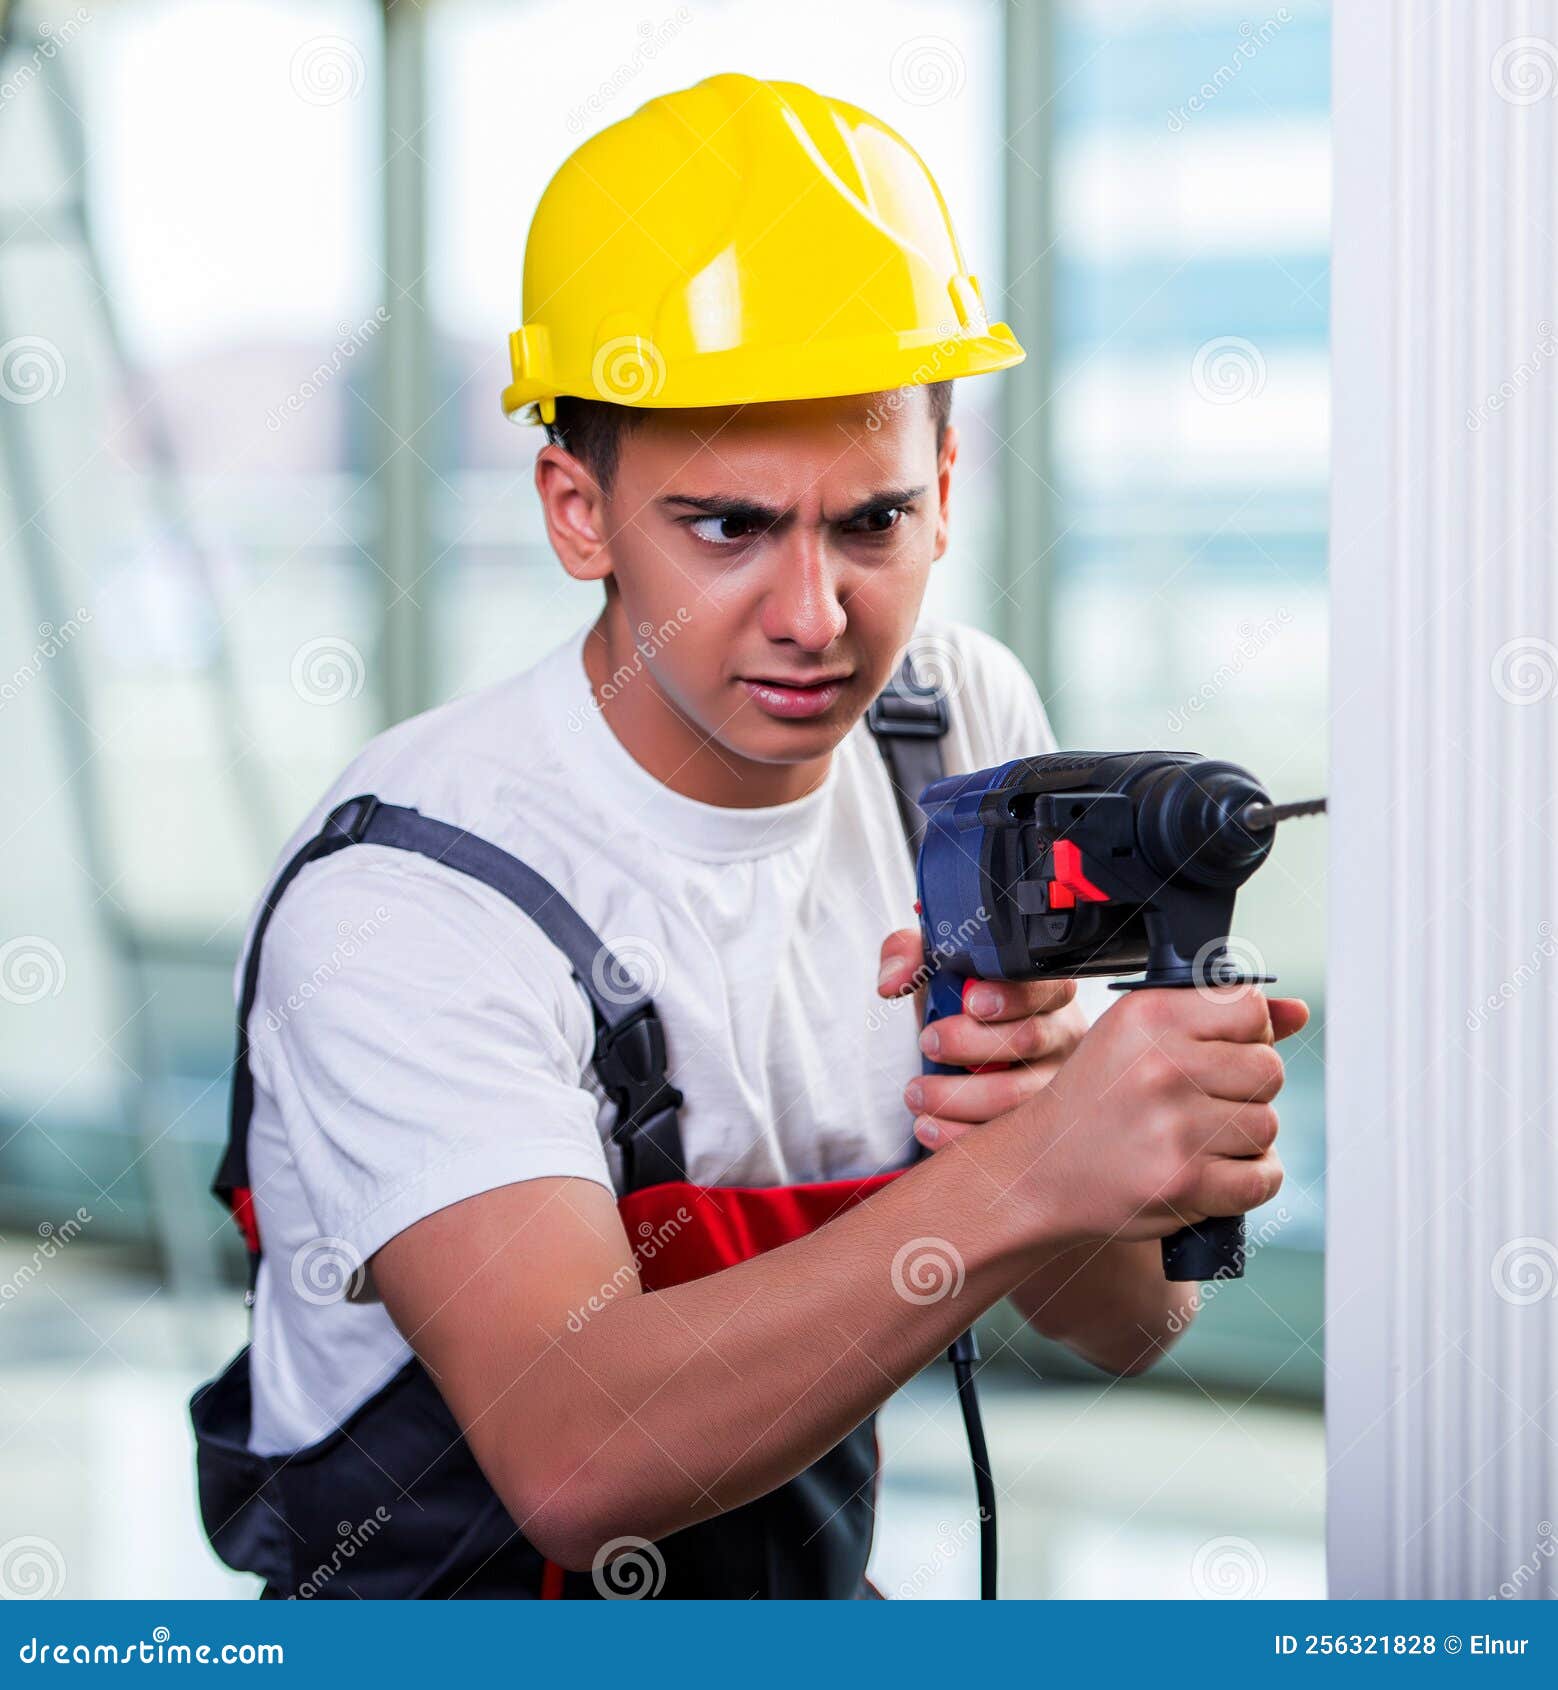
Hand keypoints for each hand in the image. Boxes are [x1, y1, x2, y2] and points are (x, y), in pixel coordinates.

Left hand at [876, 927, 1088, 1147]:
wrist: (961, 1043)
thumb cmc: (959, 1000)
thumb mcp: (933, 967)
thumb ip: (908, 954)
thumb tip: (891, 981)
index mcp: (1044, 989)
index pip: (1042, 988)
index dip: (1009, 997)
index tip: (968, 1003)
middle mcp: (1060, 1034)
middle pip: (1029, 1039)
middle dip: (970, 1044)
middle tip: (928, 1043)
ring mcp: (1054, 1082)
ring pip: (1017, 1096)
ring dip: (957, 1097)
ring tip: (915, 1093)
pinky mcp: (1037, 1124)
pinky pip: (1006, 1137)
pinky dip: (958, 1134)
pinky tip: (927, 1124)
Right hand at [988, 985, 1306, 1248]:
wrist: (1040, 1168)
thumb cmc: (1095, 1100)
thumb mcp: (1137, 1037)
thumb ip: (1218, 1018)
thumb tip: (1300, 1013)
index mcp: (1148, 1016)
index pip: (1250, 1009)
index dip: (1246, 1034)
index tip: (1216, 1053)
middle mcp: (1161, 1065)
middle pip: (1269, 1070)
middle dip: (1247, 1090)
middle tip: (1202, 1102)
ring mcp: (1174, 1126)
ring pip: (1268, 1125)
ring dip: (1243, 1139)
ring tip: (1195, 1139)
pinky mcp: (1184, 1181)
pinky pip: (1263, 1177)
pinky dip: (1247, 1181)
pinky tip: (1209, 1172)